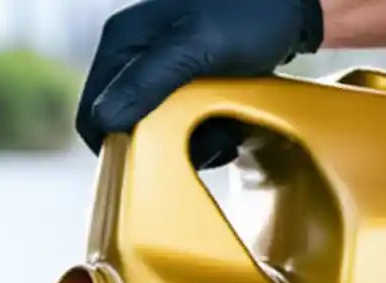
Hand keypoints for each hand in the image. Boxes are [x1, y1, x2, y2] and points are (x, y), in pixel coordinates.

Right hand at [76, 0, 324, 167]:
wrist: (293, 5)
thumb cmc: (249, 13)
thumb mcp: (195, 48)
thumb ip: (148, 82)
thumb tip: (105, 121)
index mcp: (122, 43)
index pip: (92, 113)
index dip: (116, 145)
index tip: (151, 164)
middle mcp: (134, 56)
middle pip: (128, 126)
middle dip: (164, 146)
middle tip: (206, 144)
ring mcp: (159, 69)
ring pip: (158, 130)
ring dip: (190, 143)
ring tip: (225, 134)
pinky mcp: (185, 82)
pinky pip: (181, 122)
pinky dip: (204, 133)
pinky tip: (228, 128)